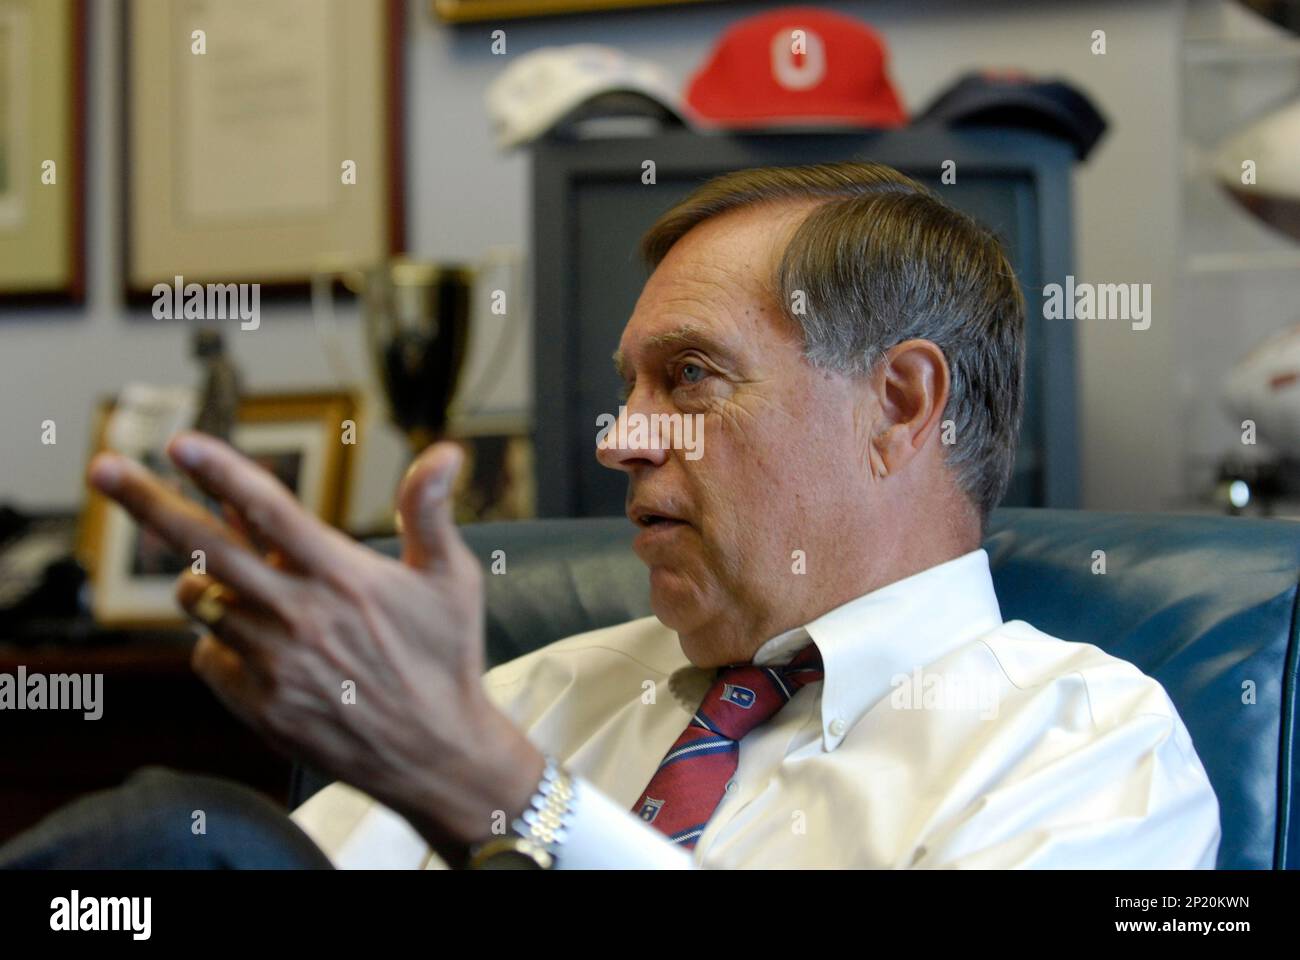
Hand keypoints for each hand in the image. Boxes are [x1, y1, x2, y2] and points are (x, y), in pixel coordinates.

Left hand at [87, 432, 543, 857]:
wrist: (434, 754)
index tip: (178, 443)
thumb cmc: (446, 657)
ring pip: (201, 600)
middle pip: (205, 548)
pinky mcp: (257, 704)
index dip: (221, 473)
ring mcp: (273, 664)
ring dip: (199, 574)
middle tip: (103, 469)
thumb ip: (431, 511)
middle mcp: (299, 617)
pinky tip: (253, 635)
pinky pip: (209, 654)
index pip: (270, 513)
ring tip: (222, 569)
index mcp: (343, 577)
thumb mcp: (452, 579)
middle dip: (148, 503)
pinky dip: (218, 635)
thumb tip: (448, 450)